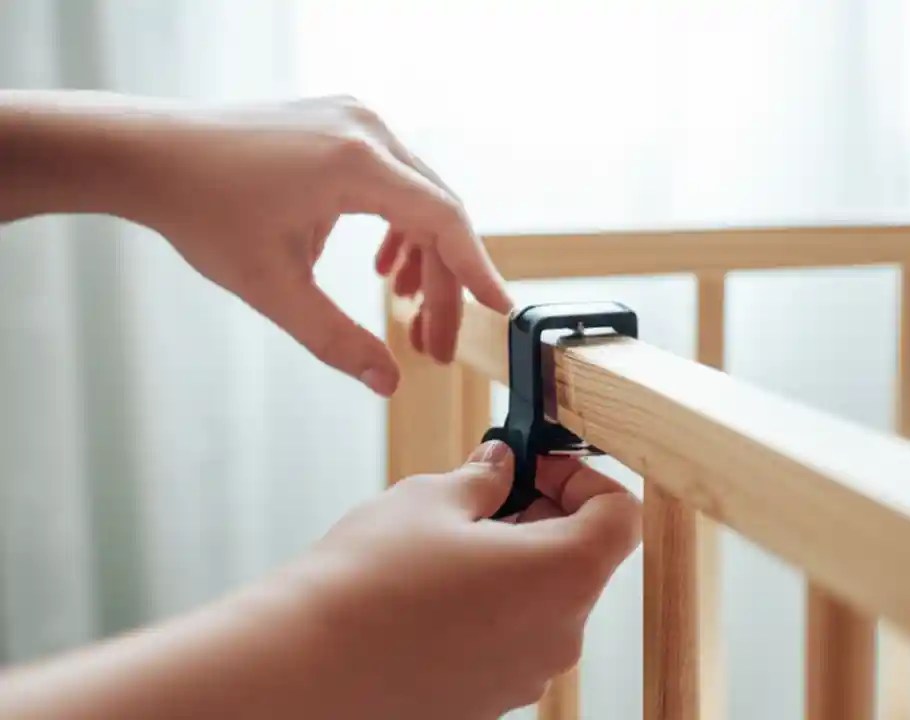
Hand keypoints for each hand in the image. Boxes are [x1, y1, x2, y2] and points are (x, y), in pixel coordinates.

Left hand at [121, 94, 511, 393]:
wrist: (150, 154)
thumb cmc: (202, 212)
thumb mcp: (272, 288)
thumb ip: (335, 340)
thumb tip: (387, 382)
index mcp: (356, 163)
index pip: (445, 220)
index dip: (476, 271)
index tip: (499, 311)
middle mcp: (366, 130)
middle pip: (435, 214)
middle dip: (440, 284)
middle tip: (431, 343)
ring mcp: (355, 120)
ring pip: (417, 197)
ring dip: (419, 257)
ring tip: (404, 310)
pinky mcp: (342, 123)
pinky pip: (393, 178)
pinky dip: (395, 225)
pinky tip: (380, 268)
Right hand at [295, 440, 640, 718]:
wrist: (305, 671)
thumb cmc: (366, 582)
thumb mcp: (431, 499)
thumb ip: (483, 478)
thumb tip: (501, 466)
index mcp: (564, 575)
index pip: (622, 516)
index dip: (585, 480)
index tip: (537, 468)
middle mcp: (561, 634)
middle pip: (582, 559)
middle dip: (540, 518)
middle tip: (484, 495)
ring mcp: (528, 675)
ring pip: (543, 601)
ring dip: (511, 564)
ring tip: (444, 547)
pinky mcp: (492, 700)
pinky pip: (510, 640)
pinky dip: (489, 608)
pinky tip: (430, 594)